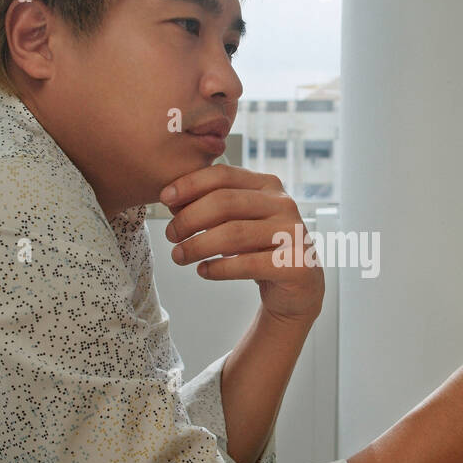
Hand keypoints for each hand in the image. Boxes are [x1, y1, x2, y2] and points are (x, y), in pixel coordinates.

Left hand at [160, 164, 324, 323]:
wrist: (298, 287)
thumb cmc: (261, 249)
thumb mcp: (238, 221)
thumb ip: (212, 207)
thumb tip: (172, 200)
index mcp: (268, 186)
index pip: (223, 175)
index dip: (190, 184)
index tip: (164, 199)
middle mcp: (284, 204)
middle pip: (225, 202)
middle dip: (189, 218)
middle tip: (170, 235)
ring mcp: (293, 233)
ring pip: (233, 234)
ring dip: (197, 246)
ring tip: (179, 256)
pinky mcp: (295, 264)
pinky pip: (247, 264)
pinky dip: (218, 268)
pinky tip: (202, 271)